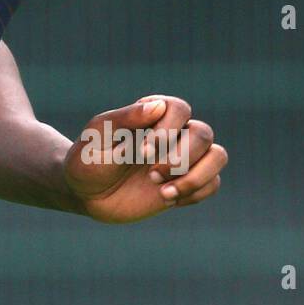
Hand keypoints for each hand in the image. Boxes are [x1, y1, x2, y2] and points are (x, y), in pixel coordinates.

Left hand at [63, 95, 228, 223]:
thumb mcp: (98, 137)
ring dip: (196, 176)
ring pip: (218, 156)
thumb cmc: (87, 160)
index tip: (142, 154)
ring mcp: (182, 159)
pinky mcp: (186, 184)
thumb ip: (125, 119)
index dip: (167, 131)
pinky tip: (167, 198)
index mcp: (151, 115)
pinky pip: (213, 183)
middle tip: (152, 175)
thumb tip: (157, 106)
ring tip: (165, 192)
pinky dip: (197, 192)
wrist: (85, 194)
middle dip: (181, 157)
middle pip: (203, 133)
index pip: (179, 108)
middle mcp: (173, 134)